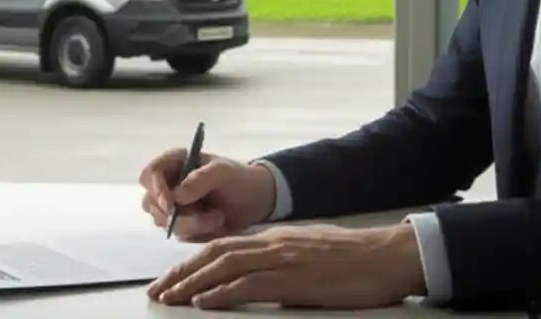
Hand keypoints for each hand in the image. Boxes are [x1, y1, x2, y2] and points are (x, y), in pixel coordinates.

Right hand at [138, 149, 276, 240]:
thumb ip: (200, 179)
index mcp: (174, 163)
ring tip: (218, 217)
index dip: (155, 190)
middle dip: (174, 214)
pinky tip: (216, 223)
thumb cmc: (238, 178)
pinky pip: (179, 234)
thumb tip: (176, 196)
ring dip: (191, 224)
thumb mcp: (223, 172)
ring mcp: (173, 206)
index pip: (149, 175)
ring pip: (164, 222)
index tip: (171, 206)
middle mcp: (168, 184)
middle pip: (150, 203)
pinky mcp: (182, 224)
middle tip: (201, 216)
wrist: (256, 200)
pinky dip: (198, 232)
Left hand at [146, 223, 425, 309]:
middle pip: (213, 253)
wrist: (384, 257)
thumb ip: (279, 262)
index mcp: (274, 238)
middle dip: (180, 273)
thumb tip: (256, 280)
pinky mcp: (293, 279)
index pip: (222, 246)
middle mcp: (271, 244)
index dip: (191, 262)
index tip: (170, 279)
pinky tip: (203, 302)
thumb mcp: (307, 254)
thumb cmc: (352, 261)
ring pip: (223, 267)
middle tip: (156, 290)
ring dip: (191, 284)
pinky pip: (248, 284)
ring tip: (169, 298)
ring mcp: (281, 259)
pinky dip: (220, 292)